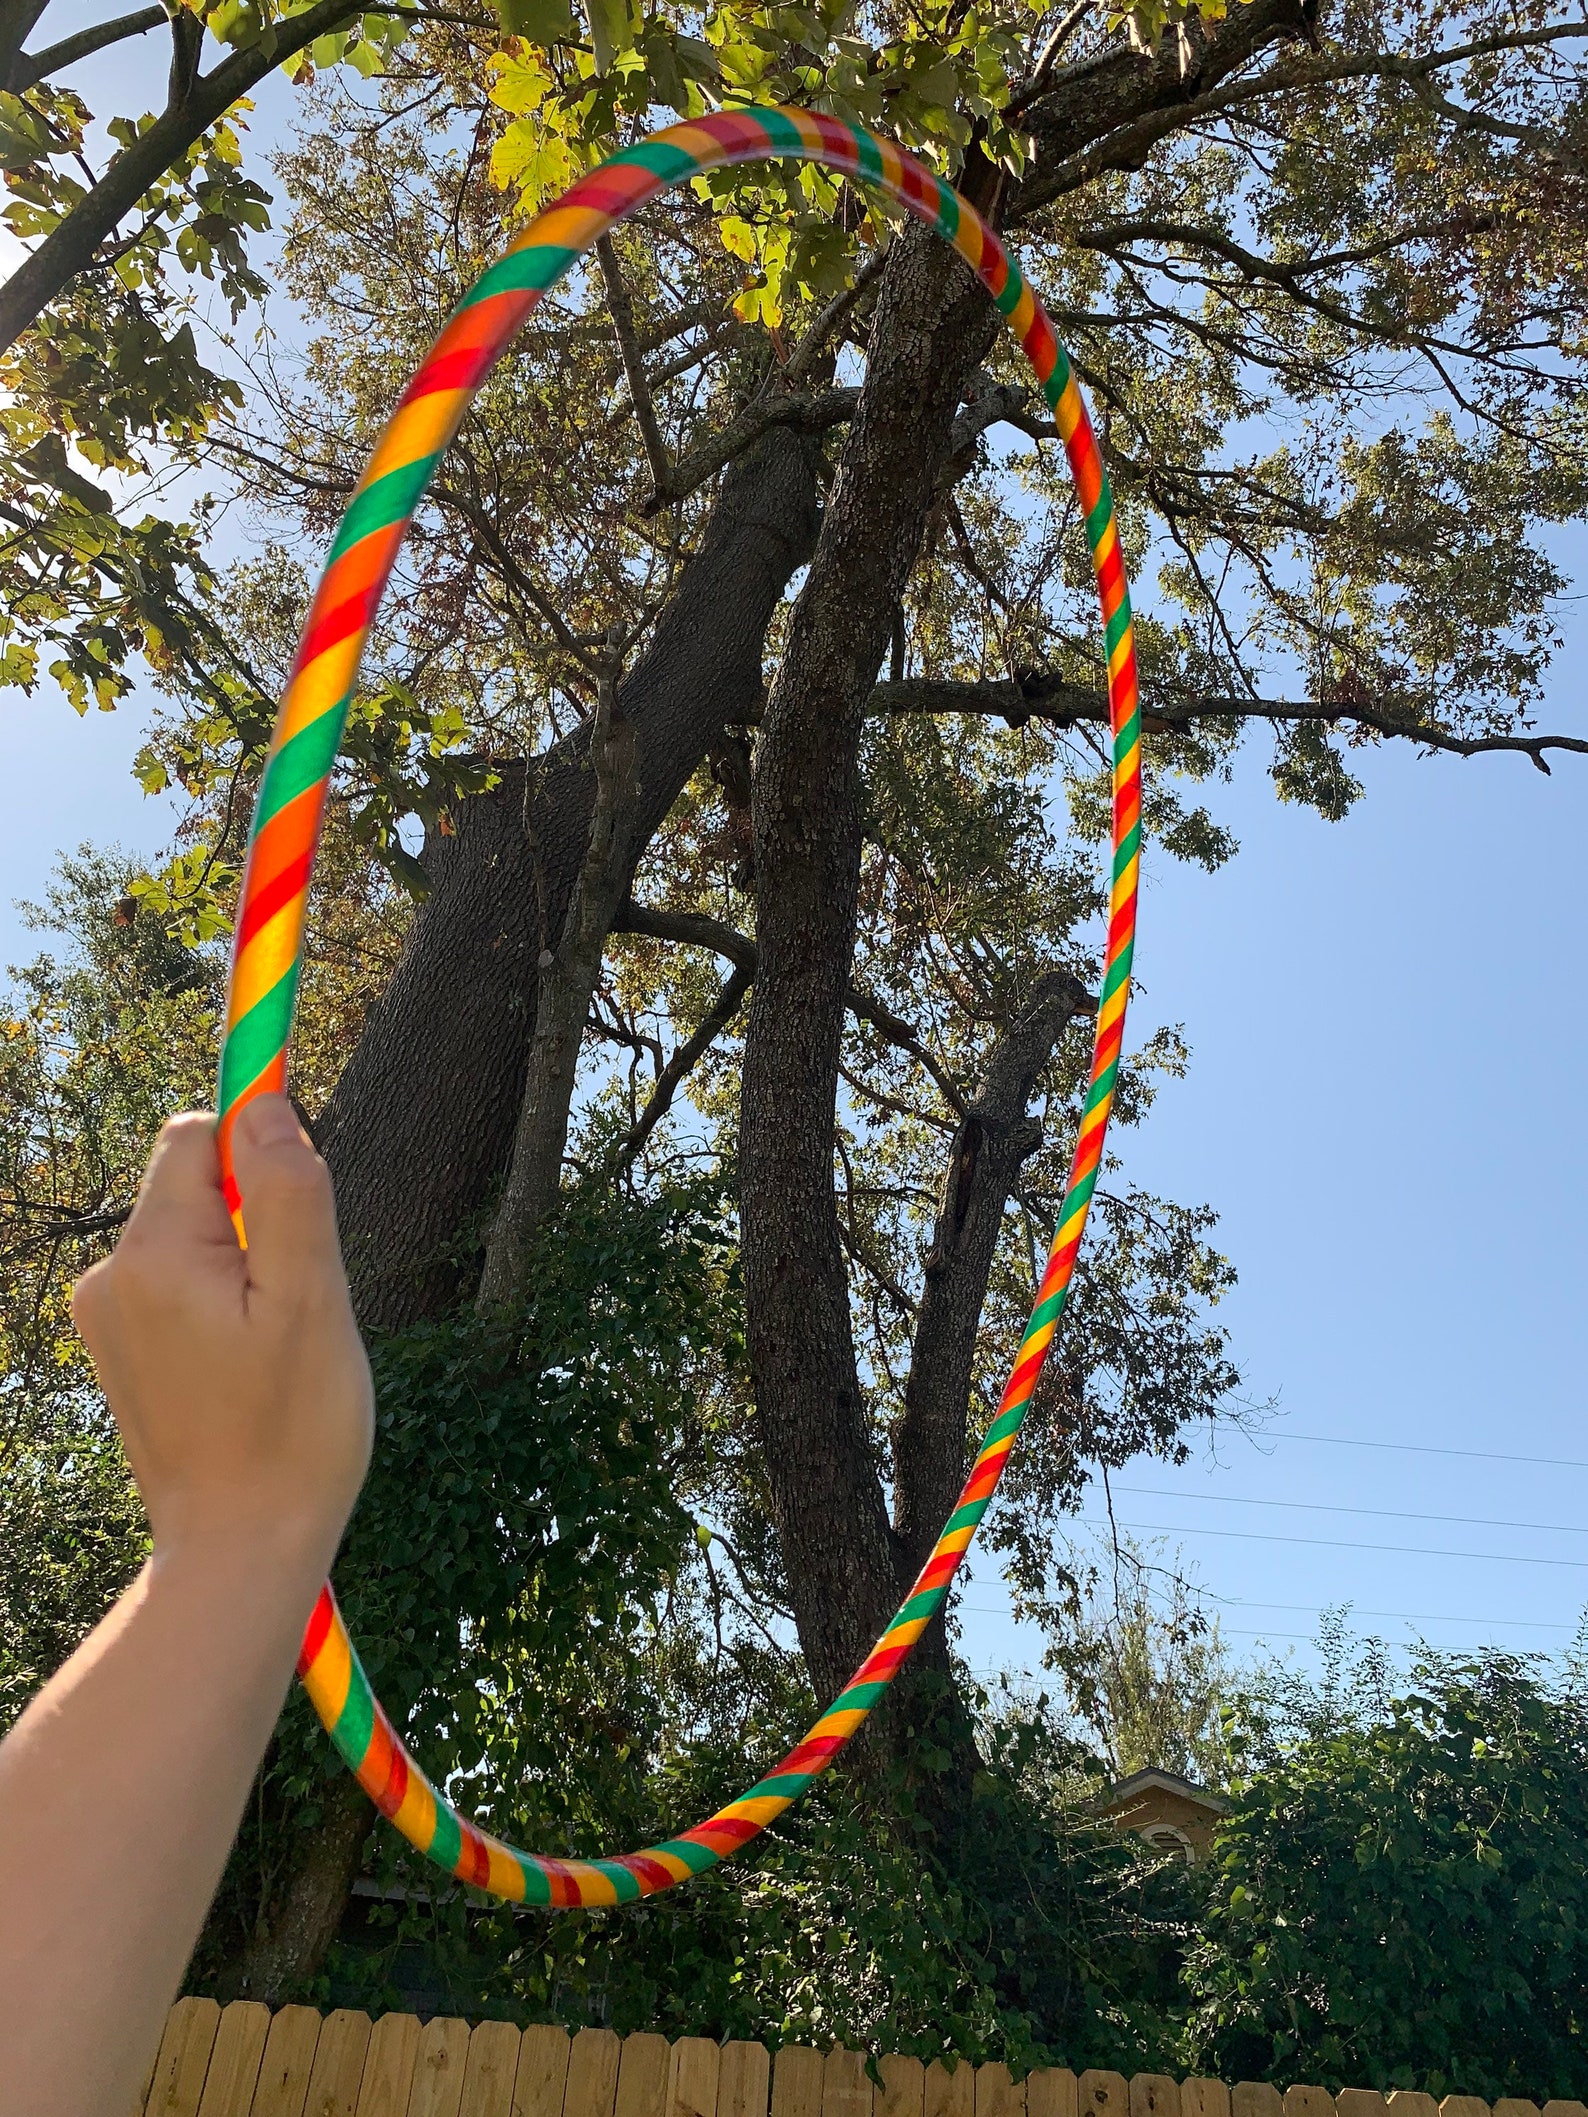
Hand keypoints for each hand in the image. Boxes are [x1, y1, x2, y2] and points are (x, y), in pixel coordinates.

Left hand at [72, 1094, 372, 1572]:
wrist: (240, 1548)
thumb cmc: (290, 1431)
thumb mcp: (312, 1301)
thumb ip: (286, 1193)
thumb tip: (265, 1104)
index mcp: (153, 1255)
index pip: (199, 1136)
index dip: (260, 1147)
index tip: (299, 1194)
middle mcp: (112, 1277)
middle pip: (199, 1187)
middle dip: (260, 1222)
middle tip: (298, 1304)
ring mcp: (108, 1318)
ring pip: (196, 1239)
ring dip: (246, 1270)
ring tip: (276, 1348)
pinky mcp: (120, 1349)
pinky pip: (182, 1285)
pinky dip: (224, 1307)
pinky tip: (251, 1368)